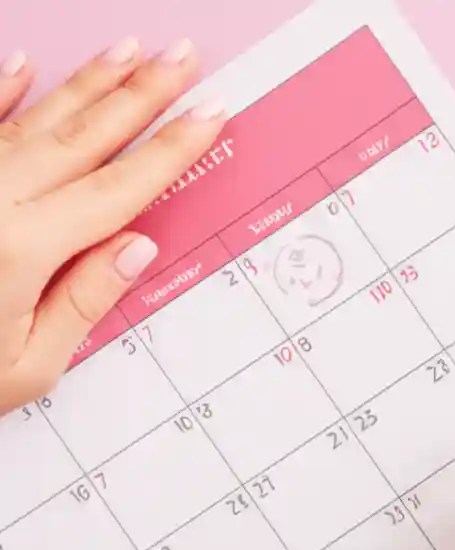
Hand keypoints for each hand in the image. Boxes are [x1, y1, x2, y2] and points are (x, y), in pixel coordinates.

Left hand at [0, 40, 225, 413]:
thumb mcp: (25, 369)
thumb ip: (82, 304)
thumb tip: (135, 248)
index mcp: (25, 250)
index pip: (119, 189)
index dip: (170, 150)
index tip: (209, 114)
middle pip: (84, 138)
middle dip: (141, 94)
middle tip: (182, 57)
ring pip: (36, 120)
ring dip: (88, 82)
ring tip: (129, 50)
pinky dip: (1, 92)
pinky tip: (24, 65)